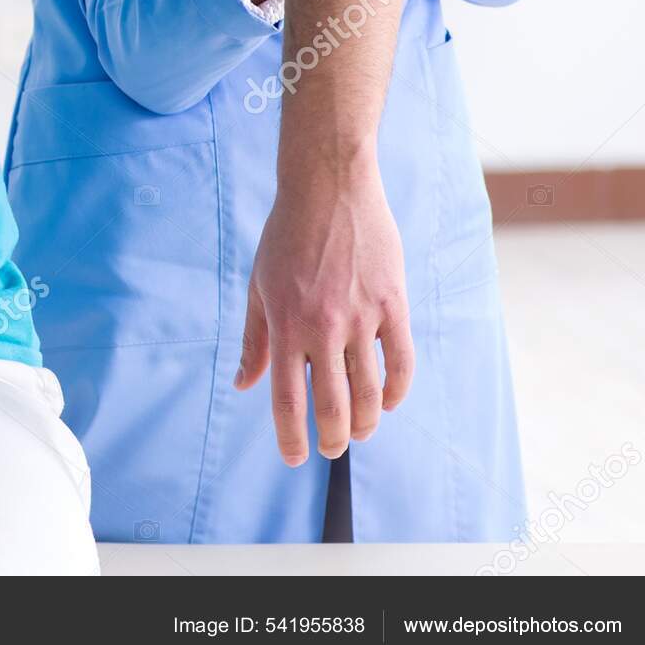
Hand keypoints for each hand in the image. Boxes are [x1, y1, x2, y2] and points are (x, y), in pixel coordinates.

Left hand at [235, 160, 414, 461]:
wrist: (328, 187)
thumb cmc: (286, 236)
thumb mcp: (259, 285)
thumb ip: (254, 339)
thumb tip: (244, 384)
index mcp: (284, 323)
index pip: (287, 398)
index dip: (291, 437)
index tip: (293, 457)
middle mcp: (322, 327)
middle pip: (332, 406)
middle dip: (331, 439)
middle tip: (330, 448)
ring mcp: (361, 317)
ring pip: (369, 394)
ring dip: (364, 423)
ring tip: (357, 432)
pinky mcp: (392, 305)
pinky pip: (400, 363)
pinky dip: (395, 391)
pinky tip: (385, 402)